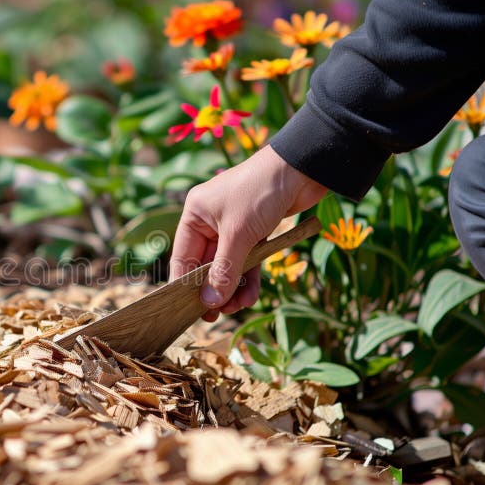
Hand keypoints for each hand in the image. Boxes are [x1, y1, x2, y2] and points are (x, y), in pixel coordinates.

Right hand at [169, 145, 326, 320]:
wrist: (302, 169)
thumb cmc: (260, 193)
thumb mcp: (238, 235)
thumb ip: (224, 271)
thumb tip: (210, 303)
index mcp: (195, 215)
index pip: (182, 257)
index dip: (185, 286)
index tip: (189, 311)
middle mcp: (210, 221)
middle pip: (205, 265)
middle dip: (213, 290)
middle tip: (217, 315)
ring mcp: (232, 227)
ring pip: (227, 266)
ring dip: (232, 288)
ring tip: (238, 306)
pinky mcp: (254, 232)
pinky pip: (246, 261)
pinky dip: (248, 278)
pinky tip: (250, 296)